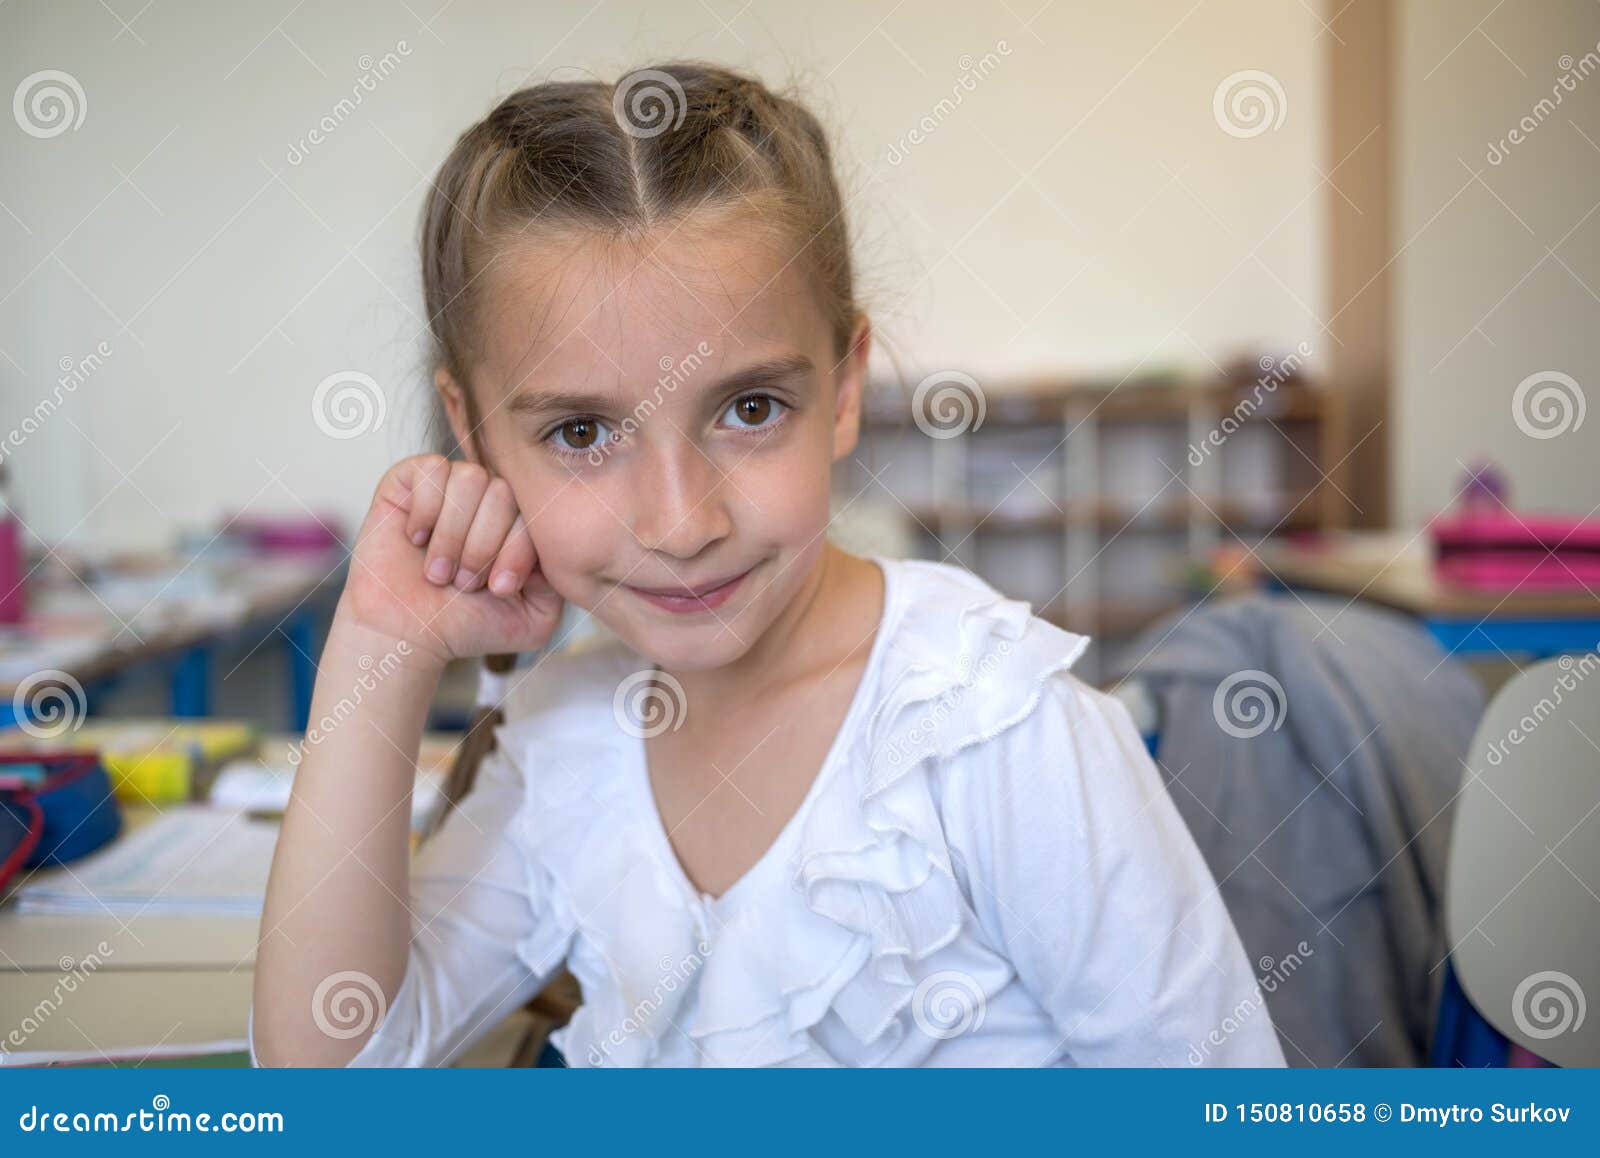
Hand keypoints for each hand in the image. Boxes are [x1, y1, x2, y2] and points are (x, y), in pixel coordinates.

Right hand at [339, 455, 564, 663]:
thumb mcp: (534, 617)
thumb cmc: (466, 625)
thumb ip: (560, 582)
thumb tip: (557, 543)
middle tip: (463, 583)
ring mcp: (451, 487)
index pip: (536, 512)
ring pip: (471, 478)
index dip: (519, 550)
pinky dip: (425, 510)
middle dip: (483, 547)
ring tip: (439, 571)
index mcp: (520, 523)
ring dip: (453, 534)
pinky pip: (431, 468)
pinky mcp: (410, 480)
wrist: (408, 634)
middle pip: (504, 493)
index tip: (499, 588)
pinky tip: (416, 539)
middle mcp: (489, 499)